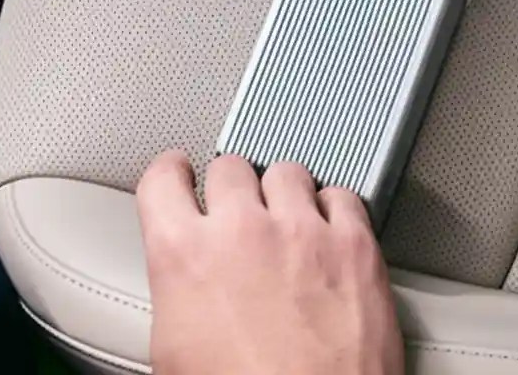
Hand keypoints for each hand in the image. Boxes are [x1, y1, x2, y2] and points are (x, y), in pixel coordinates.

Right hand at [136, 152, 402, 374]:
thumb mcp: (172, 351)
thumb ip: (174, 290)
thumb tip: (179, 284)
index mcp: (182, 253)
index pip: (162, 178)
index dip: (169, 175)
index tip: (177, 174)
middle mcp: (240, 229)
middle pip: (229, 167)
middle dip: (231, 188)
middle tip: (238, 213)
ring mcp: (302, 231)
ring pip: (286, 172)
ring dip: (283, 193)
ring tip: (287, 220)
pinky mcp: (355, 245)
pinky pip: (343, 197)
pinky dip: (335, 210)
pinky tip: (330, 232)